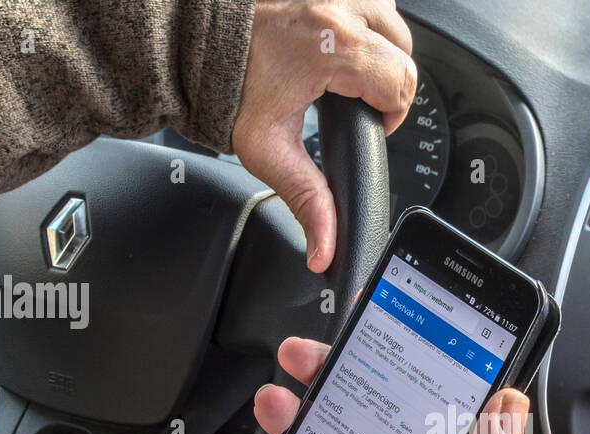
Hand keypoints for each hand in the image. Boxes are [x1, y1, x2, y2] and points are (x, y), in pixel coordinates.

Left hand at [231, 0, 416, 272]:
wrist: (187, 40)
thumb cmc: (223, 86)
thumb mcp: (269, 152)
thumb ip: (308, 201)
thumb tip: (324, 251)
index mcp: (335, 47)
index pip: (402, 84)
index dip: (390, 113)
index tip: (367, 122)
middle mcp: (340, 6)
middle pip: (402, 50)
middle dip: (386, 80)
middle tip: (352, 98)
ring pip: (390, 19)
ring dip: (377, 46)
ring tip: (344, 69)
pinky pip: (366, 0)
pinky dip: (359, 21)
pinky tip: (332, 41)